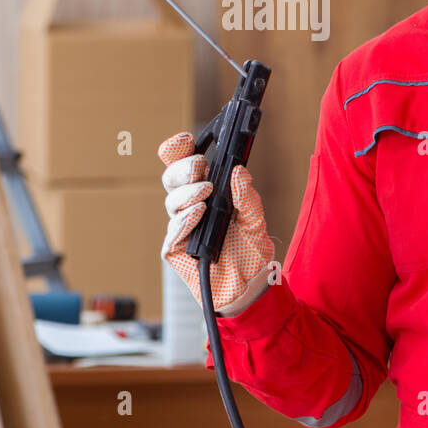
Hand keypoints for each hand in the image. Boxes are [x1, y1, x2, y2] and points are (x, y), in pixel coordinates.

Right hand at [158, 132, 275, 314]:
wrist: (249, 288)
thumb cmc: (249, 251)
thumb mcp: (256, 219)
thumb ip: (247, 195)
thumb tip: (239, 170)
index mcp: (206, 191)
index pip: (185, 163)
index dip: (180, 149)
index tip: (186, 139)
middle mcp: (189, 205)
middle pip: (172, 178)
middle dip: (182, 168)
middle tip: (199, 165)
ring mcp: (180, 226)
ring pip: (172, 201)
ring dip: (188, 193)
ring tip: (205, 193)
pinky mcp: (174, 248)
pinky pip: (172, 230)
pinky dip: (184, 220)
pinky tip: (197, 214)